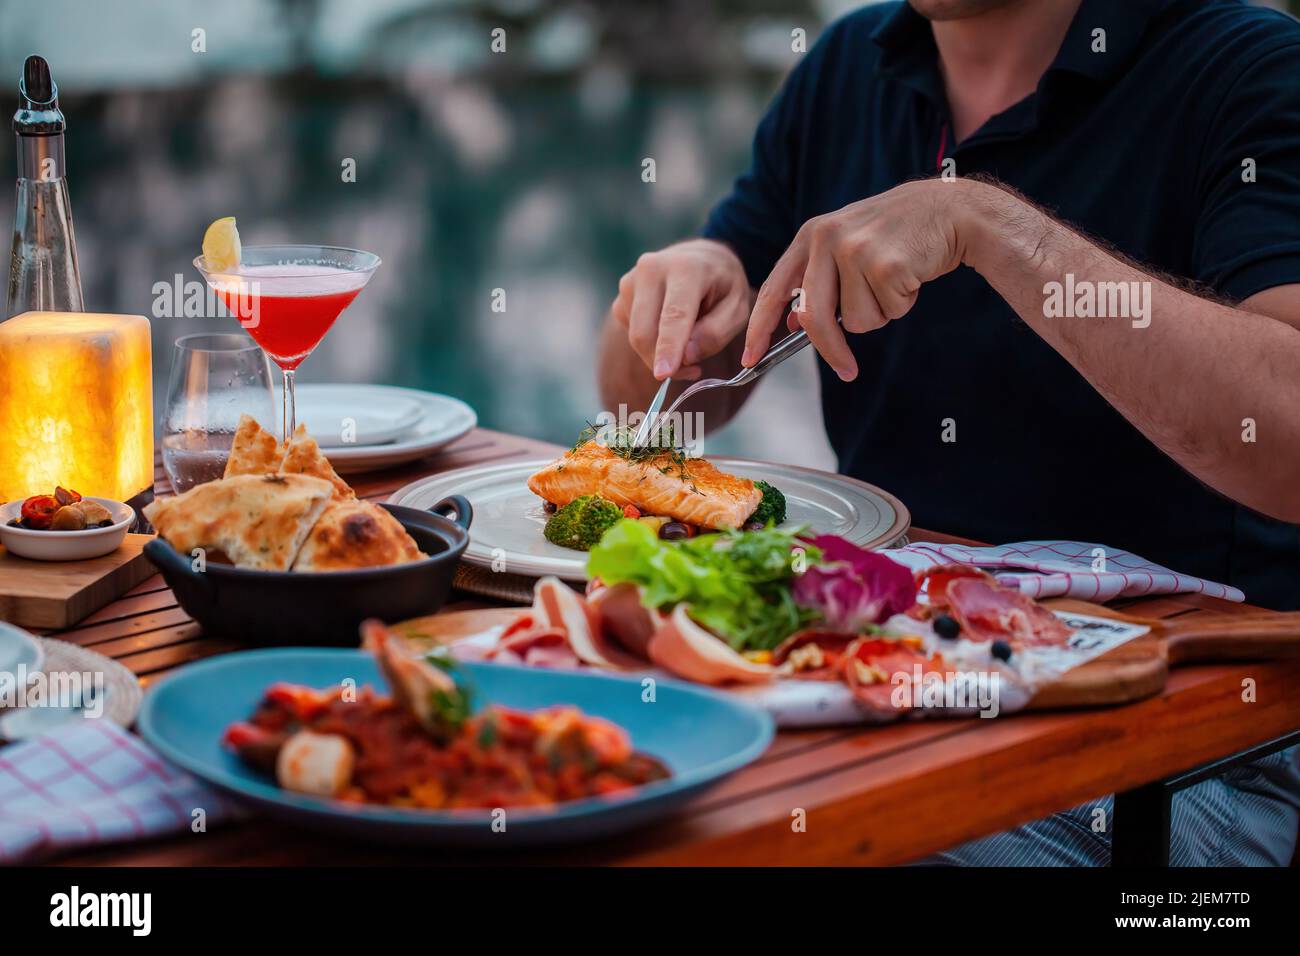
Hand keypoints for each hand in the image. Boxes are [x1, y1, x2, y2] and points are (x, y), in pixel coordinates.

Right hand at [612, 238, 751, 380]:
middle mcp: (651, 269)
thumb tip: (685, 357)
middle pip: (645, 331)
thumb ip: (715, 334)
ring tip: (687, 344)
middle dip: (663, 361)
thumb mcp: (737, 310)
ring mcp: (631, 280)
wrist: (700, 258)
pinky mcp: (623, 294)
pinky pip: (632, 332)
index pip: (674, 315)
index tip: (664, 374)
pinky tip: (670, 331)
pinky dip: (651, 343)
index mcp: (686, 268)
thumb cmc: (723, 286)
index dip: (668, 347)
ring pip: (636, 336)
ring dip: (659, 353)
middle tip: (692, 370)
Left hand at [743, 179, 986, 380]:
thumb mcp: (846, 249)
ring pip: (856, 321)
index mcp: (810, 235)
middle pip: (813, 318)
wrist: (949, 209)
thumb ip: (818, 282)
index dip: (758, 328)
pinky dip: (902, 305)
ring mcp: (856, 249)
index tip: (748, 359)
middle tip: (847, 371)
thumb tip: (792, 324)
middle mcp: (826, 238)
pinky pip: (887, 312)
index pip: (773, 290)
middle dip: (831, 349)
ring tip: (892, 280)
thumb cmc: (895, 236)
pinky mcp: (886, 263)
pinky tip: (910, 275)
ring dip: (880, 313)